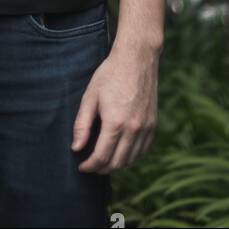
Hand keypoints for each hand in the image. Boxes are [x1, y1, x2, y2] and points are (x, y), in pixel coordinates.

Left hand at [72, 40, 158, 172]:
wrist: (136, 59)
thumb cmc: (110, 74)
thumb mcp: (90, 96)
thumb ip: (82, 124)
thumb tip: (76, 148)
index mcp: (115, 123)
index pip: (101, 157)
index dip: (90, 166)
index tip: (82, 166)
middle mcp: (133, 129)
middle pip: (117, 163)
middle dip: (102, 169)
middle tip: (91, 166)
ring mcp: (146, 128)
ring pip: (131, 160)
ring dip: (117, 165)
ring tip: (104, 161)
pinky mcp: (153, 124)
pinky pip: (143, 150)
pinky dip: (132, 157)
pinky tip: (122, 153)